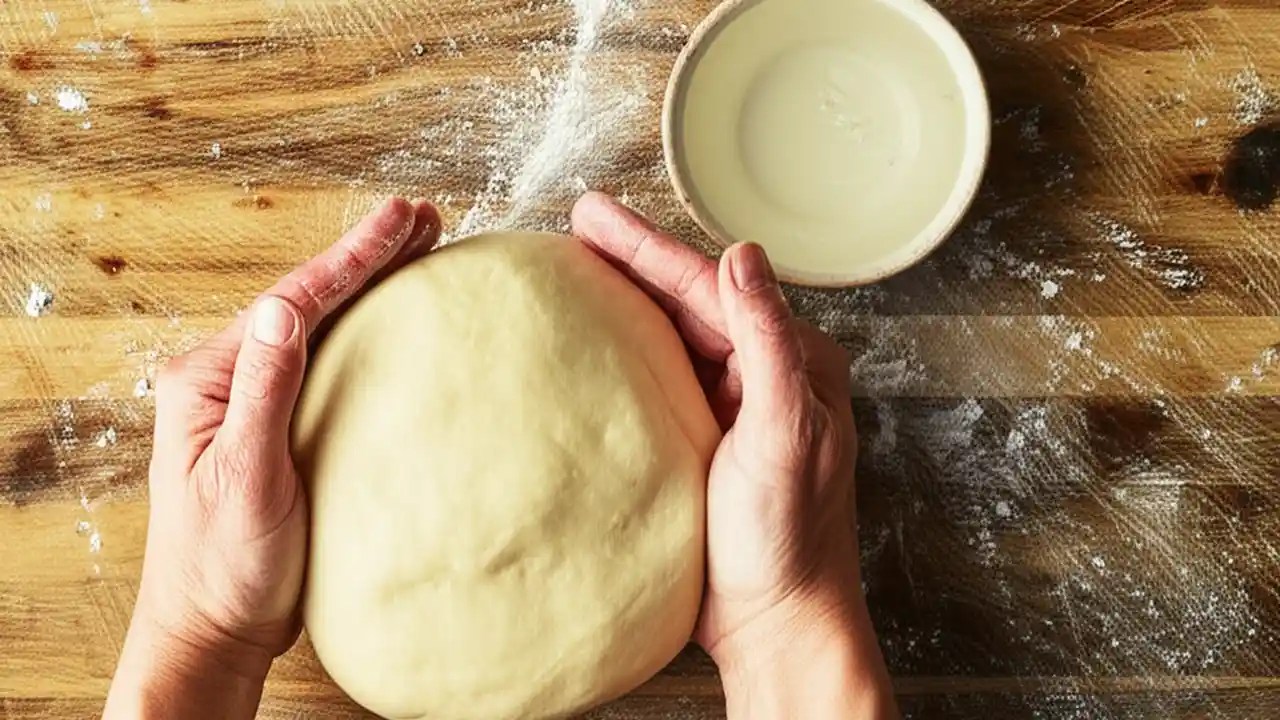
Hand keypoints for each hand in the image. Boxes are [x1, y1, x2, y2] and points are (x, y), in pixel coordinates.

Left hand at [105, 197, 440, 718]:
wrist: (212, 631)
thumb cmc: (221, 566)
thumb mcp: (243, 477)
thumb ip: (262, 389)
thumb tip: (281, 306)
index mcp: (210, 379)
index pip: (293, 302)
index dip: (352, 257)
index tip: (401, 219)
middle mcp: (228, 380)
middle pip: (309, 301)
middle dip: (367, 256)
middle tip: (423, 217)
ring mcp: (253, 404)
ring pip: (320, 327)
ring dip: (369, 286)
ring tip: (416, 248)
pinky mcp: (278, 430)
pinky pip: (326, 365)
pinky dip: (364, 333)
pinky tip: (390, 321)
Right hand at [571, 193, 895, 718]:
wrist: (775, 623)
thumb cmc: (790, 537)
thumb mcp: (785, 433)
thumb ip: (769, 343)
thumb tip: (745, 254)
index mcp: (794, 362)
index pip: (711, 288)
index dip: (648, 249)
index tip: (594, 215)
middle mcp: (764, 376)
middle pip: (688, 302)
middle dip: (631, 262)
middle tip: (577, 225)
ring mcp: (730, 410)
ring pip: (671, 337)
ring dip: (626, 301)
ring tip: (578, 266)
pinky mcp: (701, 443)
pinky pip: (656, 381)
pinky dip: (623, 354)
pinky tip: (592, 343)